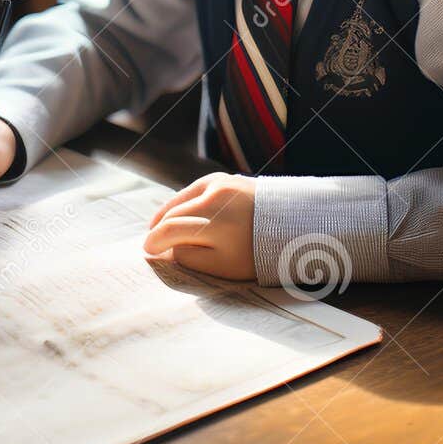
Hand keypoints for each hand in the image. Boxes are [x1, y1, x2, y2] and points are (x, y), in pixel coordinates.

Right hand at [142, 172, 256, 280]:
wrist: (295, 225)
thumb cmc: (260, 253)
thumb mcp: (224, 267)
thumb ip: (191, 258)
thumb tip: (168, 249)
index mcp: (214, 222)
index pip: (171, 230)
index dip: (155, 242)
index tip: (147, 252)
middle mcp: (213, 197)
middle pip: (174, 212)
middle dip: (158, 228)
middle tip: (149, 241)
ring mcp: (220, 182)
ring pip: (182, 196)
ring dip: (167, 211)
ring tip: (158, 226)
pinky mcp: (226, 176)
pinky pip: (196, 188)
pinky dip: (183, 200)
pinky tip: (178, 210)